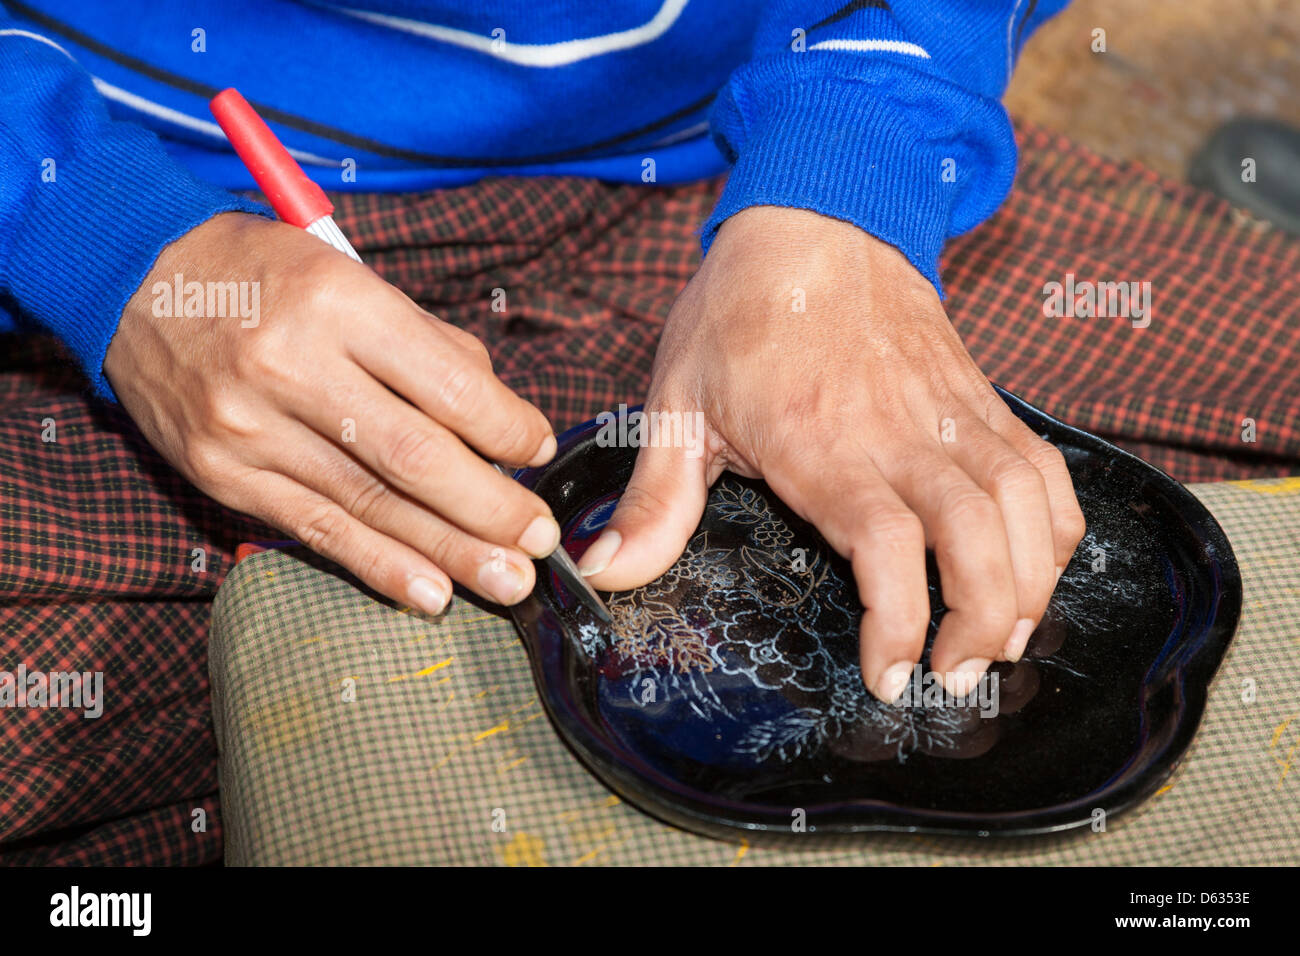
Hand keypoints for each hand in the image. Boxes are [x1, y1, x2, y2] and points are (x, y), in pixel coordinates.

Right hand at [106, 212, 560, 614]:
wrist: (134, 281)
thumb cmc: (263, 273)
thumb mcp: (350, 275)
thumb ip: (427, 344)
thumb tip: (500, 418)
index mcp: (337, 303)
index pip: (446, 384)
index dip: (506, 429)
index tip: (539, 449)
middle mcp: (292, 368)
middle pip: (415, 457)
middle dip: (491, 508)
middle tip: (540, 540)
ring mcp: (252, 429)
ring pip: (372, 504)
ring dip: (449, 551)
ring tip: (508, 580)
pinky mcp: (226, 476)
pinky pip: (317, 530)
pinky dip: (379, 566)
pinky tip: (431, 593)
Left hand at [578, 206, 1085, 700]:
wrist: (816, 215)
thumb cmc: (740, 311)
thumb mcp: (677, 403)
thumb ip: (653, 500)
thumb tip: (605, 572)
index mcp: (821, 442)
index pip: (886, 543)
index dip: (901, 620)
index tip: (891, 674)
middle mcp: (898, 431)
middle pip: (976, 535)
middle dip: (983, 622)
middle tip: (956, 678)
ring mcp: (949, 412)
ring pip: (1024, 504)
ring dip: (1028, 583)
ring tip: (1002, 640)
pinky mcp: (979, 398)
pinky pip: (1042, 466)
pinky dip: (1054, 525)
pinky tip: (1033, 566)